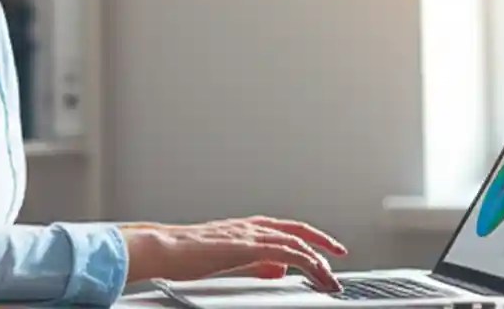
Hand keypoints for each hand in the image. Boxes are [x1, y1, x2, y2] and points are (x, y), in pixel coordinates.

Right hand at [120, 216, 345, 292]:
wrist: (163, 247)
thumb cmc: (184, 255)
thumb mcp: (227, 260)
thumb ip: (255, 264)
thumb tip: (279, 269)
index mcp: (245, 228)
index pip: (286, 229)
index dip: (310, 238)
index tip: (326, 251)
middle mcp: (250, 226)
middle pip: (297, 230)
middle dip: (322, 243)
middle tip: (340, 257)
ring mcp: (248, 234)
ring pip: (294, 242)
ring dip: (317, 260)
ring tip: (329, 278)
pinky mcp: (246, 246)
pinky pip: (284, 252)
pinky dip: (304, 260)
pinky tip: (313, 271)